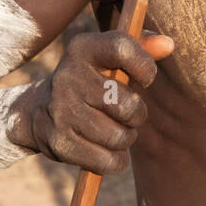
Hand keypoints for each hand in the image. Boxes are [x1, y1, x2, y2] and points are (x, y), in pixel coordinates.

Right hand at [18, 28, 173, 173]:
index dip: (144, 66)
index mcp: (82, 49)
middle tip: (128, 113)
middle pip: (128, 104)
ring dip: (126, 138)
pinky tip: (107, 150)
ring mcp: (61, 111)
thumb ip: (141, 48)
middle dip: (137, 115)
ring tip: (115, 130)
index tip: (146, 79)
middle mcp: (68, 76)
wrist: (37, 112)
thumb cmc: (90, 81)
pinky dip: (116, 160)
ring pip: (120, 137)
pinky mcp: (59, 143)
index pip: (122, 48)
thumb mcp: (107, 59)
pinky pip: (107, 161)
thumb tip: (168, 45)